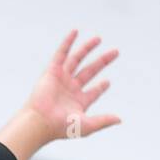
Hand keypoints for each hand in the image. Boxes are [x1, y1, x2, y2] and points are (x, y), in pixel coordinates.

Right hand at [23, 28, 120, 143]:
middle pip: (89, 71)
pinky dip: (67, 43)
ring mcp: (62, 79)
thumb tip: (119, 119)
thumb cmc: (61, 127)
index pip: (93, 92)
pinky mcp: (52, 71)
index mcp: (78, 102)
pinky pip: (61, 54)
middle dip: (102, 62)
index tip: (107, 82)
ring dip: (87, 49)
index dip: (101, 87)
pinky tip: (75, 32)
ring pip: (77, 60)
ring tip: (99, 39)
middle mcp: (71, 89)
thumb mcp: (86, 125)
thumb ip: (103, 121)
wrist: (40, 121)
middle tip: (115, 52)